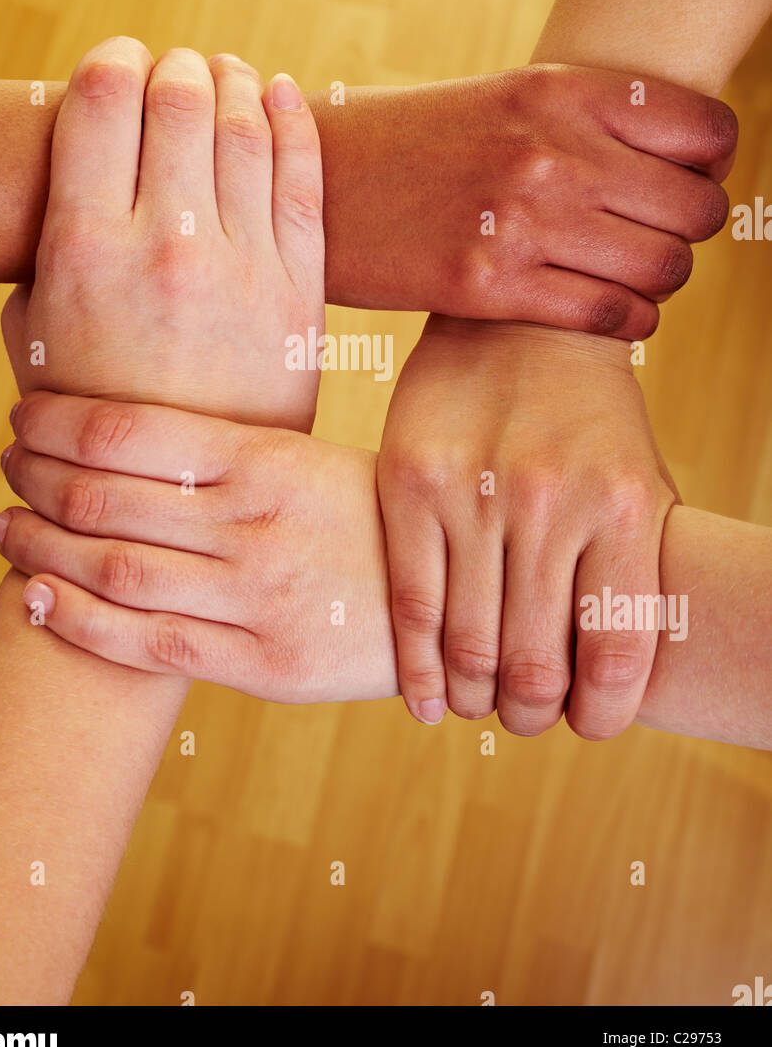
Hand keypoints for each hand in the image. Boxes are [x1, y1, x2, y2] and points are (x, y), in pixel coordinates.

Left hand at [0, 392, 396, 701]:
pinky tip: (35, 597)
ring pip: (116, 570)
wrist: (451, 601)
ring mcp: (258, 598)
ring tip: (4, 528)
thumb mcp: (306, 457)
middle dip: (36, 478)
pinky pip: (148, 642)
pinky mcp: (264, 663)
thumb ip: (222, 446)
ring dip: (40, 547)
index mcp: (268, 459)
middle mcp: (256, 524)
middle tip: (7, 465)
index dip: (58, 422)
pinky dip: (78, 620)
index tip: (23, 415)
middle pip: (107, 498)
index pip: (131, 430)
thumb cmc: (364, 515)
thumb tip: (119, 426)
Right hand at [1, 37, 324, 430]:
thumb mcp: (34, 334)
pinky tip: (277, 95)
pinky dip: (294, 121)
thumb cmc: (93, 410)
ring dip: (232, 81)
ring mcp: (242, 267)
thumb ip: (47, 248)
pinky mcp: (299, 291)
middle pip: (179, 98)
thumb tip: (76, 177)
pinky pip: (305, 181)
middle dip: (174, 67)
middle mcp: (167, 246)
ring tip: (224, 74)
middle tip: (174, 70)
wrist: (178, 493)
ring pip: (246, 128)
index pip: (103, 98)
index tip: (118, 63)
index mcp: (84, 249)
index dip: (112, 61)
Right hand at [320, 65, 734, 336]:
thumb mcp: (506, 100)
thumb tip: (680, 164)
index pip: (706, 134)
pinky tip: (605, 311)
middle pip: (696, 211)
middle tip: (655, 239)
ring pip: (662, 269)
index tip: (684, 184)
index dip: (711, 169)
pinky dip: (626, 323)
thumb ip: (589, 122)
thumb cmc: (417, 143)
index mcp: (561, 92)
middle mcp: (551, 152)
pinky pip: (610, 317)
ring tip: (630, 278)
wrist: (318, 181)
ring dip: (659, 283)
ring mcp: (521, 221)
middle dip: (688, 234)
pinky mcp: (489, 286)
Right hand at [376, 317, 677, 736]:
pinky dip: (416, 669)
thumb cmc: (589, 419)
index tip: (587, 724)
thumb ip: (627, 576)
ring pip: (467, 646)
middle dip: (531, 713)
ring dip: (474, 697)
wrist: (519, 322)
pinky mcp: (408, 483)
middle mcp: (548, 501)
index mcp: (620, 506)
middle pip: (535, 664)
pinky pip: (410, 604)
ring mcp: (473, 492)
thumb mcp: (638, 484)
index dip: (603, 714)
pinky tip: (426, 696)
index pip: (617, 655)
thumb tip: (603, 686)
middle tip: (525, 716)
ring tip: (477, 702)